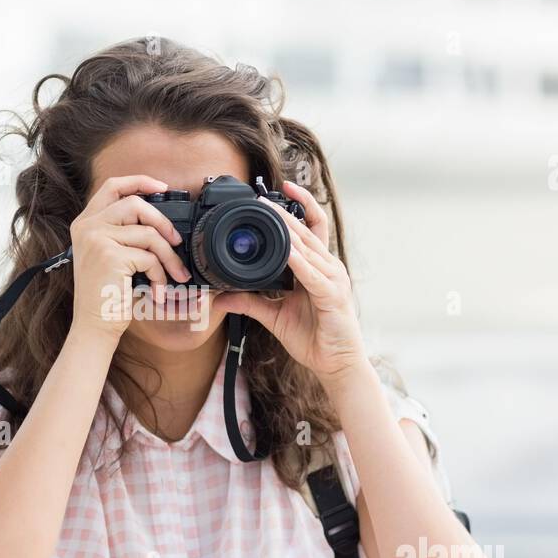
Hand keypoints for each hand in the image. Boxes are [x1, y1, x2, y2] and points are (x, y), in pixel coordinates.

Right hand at [68, 174, 192, 343]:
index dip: (140, 182)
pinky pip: (149, 257)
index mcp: (85, 223)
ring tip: (175, 275)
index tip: (163, 187)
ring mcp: (96, 239)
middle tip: (177, 241)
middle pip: (135, 204)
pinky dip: (160, 275)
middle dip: (163, 222)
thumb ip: (124, 234)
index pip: (113, 186)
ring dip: (169, 256)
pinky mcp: (110, 256)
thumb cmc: (106, 295)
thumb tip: (161, 222)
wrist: (94, 325)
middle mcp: (87, 227)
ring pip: (148, 233)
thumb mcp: (111, 256)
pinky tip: (158, 291)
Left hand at [214, 181, 365, 384]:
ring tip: (270, 213)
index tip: (273, 193)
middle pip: (308, 231)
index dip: (297, 208)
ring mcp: (333, 280)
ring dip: (290, 230)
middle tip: (262, 196)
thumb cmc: (314, 338)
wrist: (336, 365)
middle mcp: (329, 268)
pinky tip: (286, 250)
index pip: (310, 229)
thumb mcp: (274, 316)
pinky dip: (299, 261)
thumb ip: (251, 303)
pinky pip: (313, 274)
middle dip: (286, 211)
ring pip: (310, 247)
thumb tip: (222, 297)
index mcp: (318, 268)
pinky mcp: (332, 297)